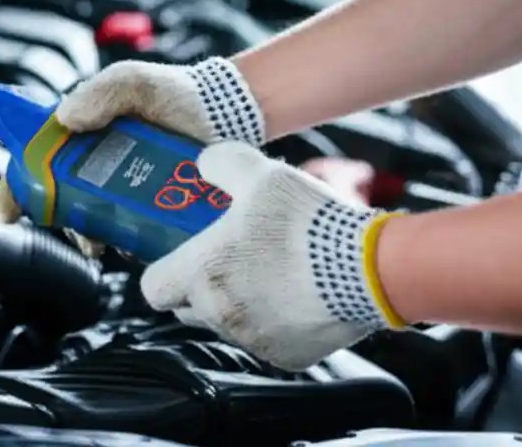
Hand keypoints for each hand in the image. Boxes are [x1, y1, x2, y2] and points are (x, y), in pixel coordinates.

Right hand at [0, 57, 266, 255]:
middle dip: (55, 220)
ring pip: (90, 222)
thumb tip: (67, 119)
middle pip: (58, 200)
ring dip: (88, 236)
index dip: (15, 187)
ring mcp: (124, 191)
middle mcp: (97, 165)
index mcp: (83, 134)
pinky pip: (129, 235)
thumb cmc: (179, 93)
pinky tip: (132, 243)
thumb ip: (101, 91)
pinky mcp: (151, 211)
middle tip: (73, 230)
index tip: (6, 212)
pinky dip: (124, 244)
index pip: (35, 160)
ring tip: (100, 242)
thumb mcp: (134, 81)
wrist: (231, 115)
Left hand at [142, 141, 406, 370]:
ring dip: (239, 303)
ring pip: (228, 324)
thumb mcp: (259, 173)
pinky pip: (267, 340)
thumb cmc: (306, 221)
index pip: (153, 288)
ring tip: (271, 271)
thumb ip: (220, 163)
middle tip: (228, 259)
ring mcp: (252, 340)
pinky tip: (297, 295)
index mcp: (200, 274)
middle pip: (188, 308)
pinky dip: (275, 323)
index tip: (179, 257)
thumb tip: (203, 164)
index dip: (162, 272)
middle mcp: (218, 315)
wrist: (368, 268)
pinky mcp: (286, 358)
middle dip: (200, 286)